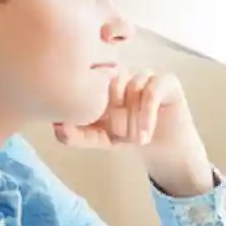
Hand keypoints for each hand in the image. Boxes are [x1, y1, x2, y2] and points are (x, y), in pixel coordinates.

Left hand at [54, 69, 214, 196]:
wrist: (164, 150)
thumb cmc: (130, 137)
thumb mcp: (99, 138)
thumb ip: (77, 135)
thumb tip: (57, 126)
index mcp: (104, 82)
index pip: (90, 77)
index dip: (90, 95)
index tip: (92, 120)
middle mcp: (124, 74)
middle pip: (111, 79)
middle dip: (113, 110)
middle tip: (116, 133)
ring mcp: (145, 76)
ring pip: (132, 85)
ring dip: (131, 116)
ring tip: (133, 139)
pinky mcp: (167, 82)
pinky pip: (152, 90)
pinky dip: (146, 114)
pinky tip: (143, 136)